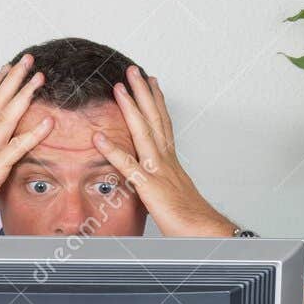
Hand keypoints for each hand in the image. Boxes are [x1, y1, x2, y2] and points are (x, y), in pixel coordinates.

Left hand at [92, 66, 235, 237]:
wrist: (206, 233)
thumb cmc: (192, 220)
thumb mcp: (176, 196)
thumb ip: (165, 184)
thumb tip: (159, 183)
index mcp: (172, 162)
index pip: (163, 124)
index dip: (156, 102)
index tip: (151, 82)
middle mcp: (167, 160)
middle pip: (155, 119)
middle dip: (143, 93)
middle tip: (134, 70)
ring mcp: (159, 171)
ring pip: (144, 133)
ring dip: (131, 108)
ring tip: (119, 87)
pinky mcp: (150, 187)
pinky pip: (128, 166)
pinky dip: (113, 150)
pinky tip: (98, 138)